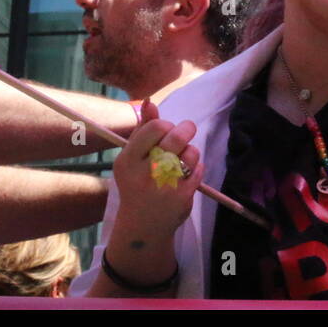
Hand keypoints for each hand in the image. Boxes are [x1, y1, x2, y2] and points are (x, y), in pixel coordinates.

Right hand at [112, 99, 203, 242]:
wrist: (142, 225)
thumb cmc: (137, 183)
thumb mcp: (131, 158)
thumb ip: (142, 130)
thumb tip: (149, 101)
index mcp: (128, 160)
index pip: (155, 127)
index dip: (165, 125)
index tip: (165, 132)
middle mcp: (145, 173)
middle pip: (177, 136)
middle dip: (186, 129)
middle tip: (186, 132)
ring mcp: (165, 186)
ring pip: (191, 152)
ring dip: (191, 151)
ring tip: (182, 158)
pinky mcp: (182, 197)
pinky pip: (199, 168)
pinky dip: (196, 167)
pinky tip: (187, 173)